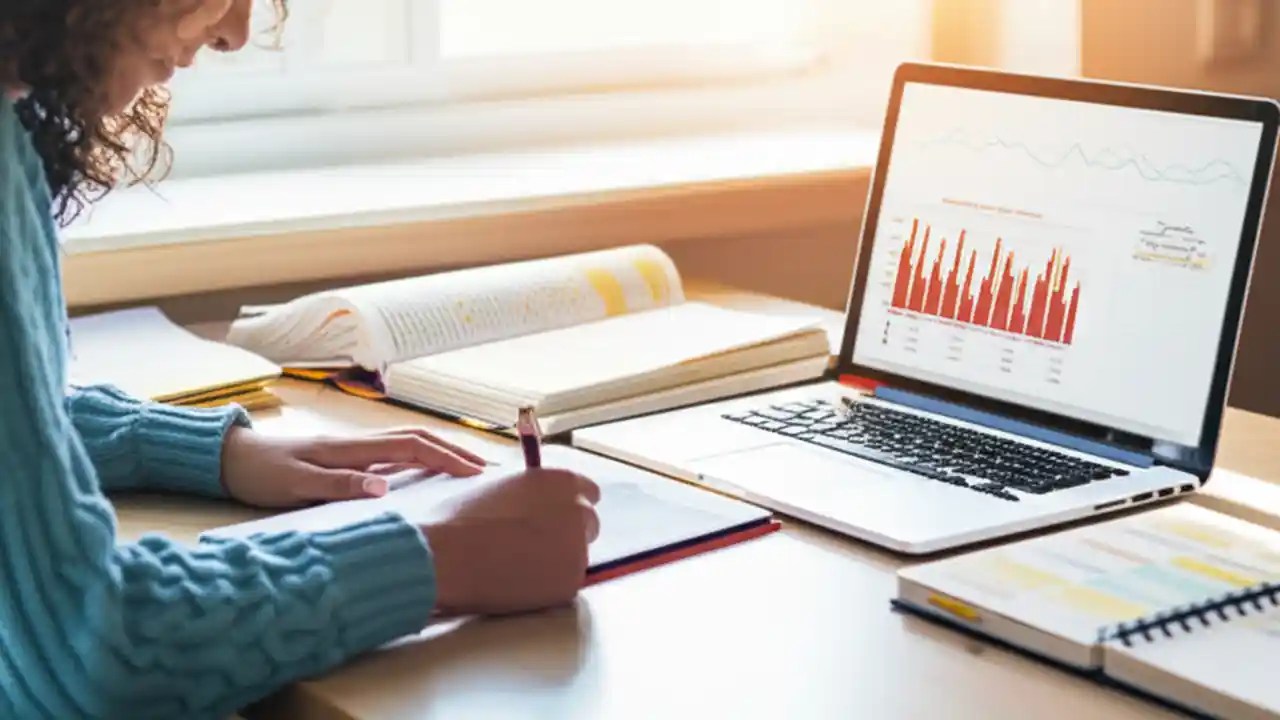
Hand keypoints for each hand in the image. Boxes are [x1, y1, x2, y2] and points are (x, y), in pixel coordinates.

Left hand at [220, 426, 486, 508]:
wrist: (230, 457)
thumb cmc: (261, 472)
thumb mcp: (296, 484)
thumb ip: (339, 485)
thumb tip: (384, 489)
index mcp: (352, 448)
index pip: (412, 447)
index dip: (447, 459)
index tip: (476, 475)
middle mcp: (358, 444)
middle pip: (419, 438)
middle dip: (455, 451)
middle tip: (487, 469)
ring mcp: (353, 449)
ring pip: (409, 443)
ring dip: (441, 451)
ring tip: (467, 468)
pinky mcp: (346, 458)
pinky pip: (394, 455)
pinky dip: (421, 459)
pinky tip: (427, 473)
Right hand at [422, 469, 600, 615]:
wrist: (449, 556)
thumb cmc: (463, 520)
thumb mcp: (504, 488)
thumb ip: (532, 493)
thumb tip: (538, 503)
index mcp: (561, 481)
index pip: (588, 492)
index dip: (570, 506)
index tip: (559, 518)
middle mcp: (578, 510)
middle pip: (588, 524)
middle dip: (569, 535)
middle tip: (536, 547)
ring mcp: (578, 548)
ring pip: (576, 557)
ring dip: (557, 561)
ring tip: (518, 566)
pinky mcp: (570, 582)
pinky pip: (564, 584)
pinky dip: (548, 587)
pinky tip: (518, 583)